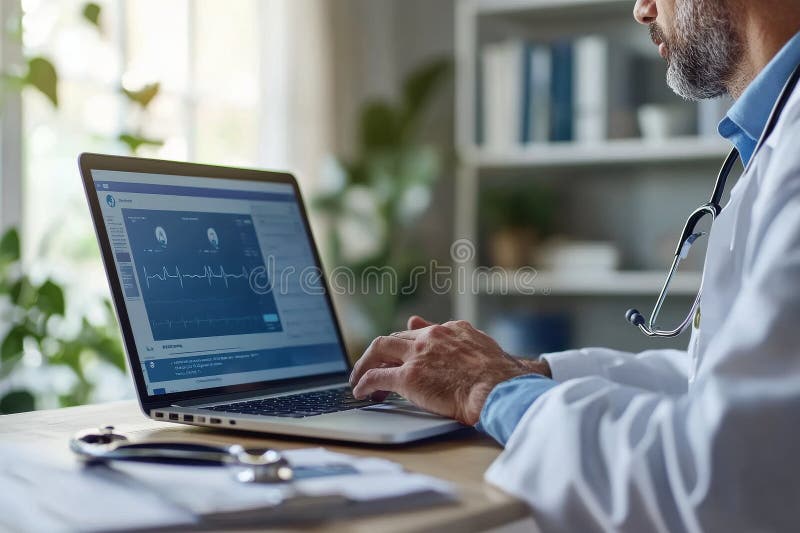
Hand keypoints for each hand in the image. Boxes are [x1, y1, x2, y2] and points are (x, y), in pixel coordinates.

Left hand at [349, 316, 549, 424]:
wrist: (500, 390)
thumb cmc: (505, 379)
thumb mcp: (494, 352)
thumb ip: (477, 345)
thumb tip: (521, 360)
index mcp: (453, 330)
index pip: (421, 331)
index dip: (408, 341)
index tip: (401, 348)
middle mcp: (432, 336)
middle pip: (396, 338)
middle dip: (382, 352)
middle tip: (373, 365)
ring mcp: (418, 354)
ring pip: (379, 348)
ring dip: (365, 362)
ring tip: (358, 378)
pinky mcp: (408, 376)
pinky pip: (376, 376)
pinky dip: (364, 383)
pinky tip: (361, 392)